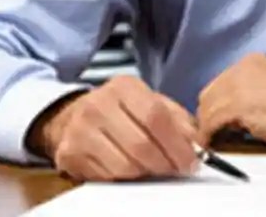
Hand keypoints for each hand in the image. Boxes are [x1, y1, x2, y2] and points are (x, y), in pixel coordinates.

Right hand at [29, 75, 200, 181]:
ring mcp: (81, 130)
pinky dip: (125, 178)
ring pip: (126, 166)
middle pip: (142, 145)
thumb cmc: (118, 111)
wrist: (70, 117)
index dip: (178, 144)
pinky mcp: (70, 153)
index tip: (191, 161)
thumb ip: (176, 118)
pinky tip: (129, 168)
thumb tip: (196, 142)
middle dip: (165, 164)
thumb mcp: (148, 102)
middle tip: (176, 170)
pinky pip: (108, 177)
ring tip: (151, 167)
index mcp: (123, 87)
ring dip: (146, 173)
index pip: (156, 117)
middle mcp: (98, 104)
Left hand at [196, 52, 265, 148]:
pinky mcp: (239, 106)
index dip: (215, 105)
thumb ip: (249, 92)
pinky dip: (209, 135)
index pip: (219, 84)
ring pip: (208, 108)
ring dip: (207, 127)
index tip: (216, 121)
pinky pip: (212, 122)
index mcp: (250, 63)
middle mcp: (240, 69)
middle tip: (213, 134)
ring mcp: (238, 86)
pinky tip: (212, 145)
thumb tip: (229, 114)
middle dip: (207, 115)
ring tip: (212, 142)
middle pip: (209, 95)